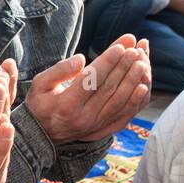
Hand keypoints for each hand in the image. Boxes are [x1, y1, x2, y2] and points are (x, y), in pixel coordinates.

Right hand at [24, 35, 150, 143]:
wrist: (41, 135)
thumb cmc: (40, 104)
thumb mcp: (39, 84)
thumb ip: (59, 70)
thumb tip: (81, 58)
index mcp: (66, 104)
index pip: (92, 79)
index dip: (107, 61)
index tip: (120, 46)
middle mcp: (83, 117)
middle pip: (109, 88)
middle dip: (124, 67)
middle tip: (135, 49)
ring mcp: (95, 126)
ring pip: (120, 101)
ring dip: (133, 81)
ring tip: (143, 62)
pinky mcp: (102, 131)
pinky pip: (123, 116)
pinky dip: (135, 102)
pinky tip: (143, 87)